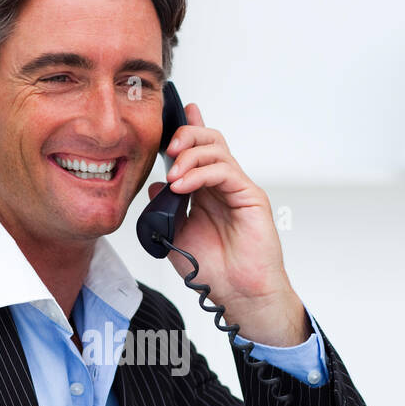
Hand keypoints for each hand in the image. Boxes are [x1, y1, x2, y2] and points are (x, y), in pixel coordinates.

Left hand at [148, 103, 309, 347]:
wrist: (236, 292)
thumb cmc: (211, 269)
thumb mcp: (174, 235)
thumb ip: (164, 209)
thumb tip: (154, 185)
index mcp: (205, 190)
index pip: (197, 151)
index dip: (187, 128)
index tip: (173, 113)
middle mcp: (222, 185)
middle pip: (209, 139)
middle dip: (186, 135)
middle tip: (169, 147)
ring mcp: (237, 188)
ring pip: (217, 149)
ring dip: (190, 156)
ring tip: (173, 177)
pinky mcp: (250, 196)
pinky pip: (225, 171)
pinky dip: (201, 173)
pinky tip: (183, 186)